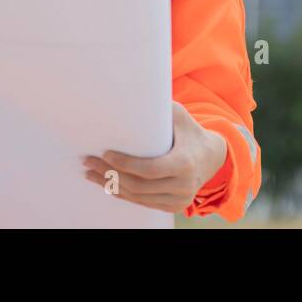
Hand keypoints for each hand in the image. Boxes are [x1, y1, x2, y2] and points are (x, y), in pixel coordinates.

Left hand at [81, 101, 228, 213]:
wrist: (212, 157)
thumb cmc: (190, 131)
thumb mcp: (179, 115)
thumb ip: (157, 108)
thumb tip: (127, 95)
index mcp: (184, 163)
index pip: (148, 169)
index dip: (124, 164)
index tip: (105, 153)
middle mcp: (183, 185)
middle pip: (138, 186)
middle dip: (109, 174)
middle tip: (89, 163)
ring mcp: (179, 199)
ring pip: (137, 197)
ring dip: (112, 186)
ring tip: (92, 174)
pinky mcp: (174, 206)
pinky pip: (144, 203)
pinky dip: (124, 194)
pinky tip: (109, 184)